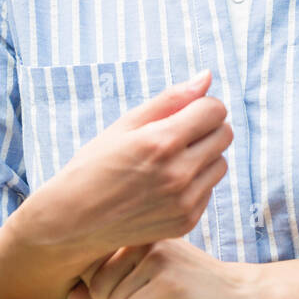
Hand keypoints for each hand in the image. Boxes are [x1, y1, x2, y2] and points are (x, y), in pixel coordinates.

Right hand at [30, 69, 231, 254]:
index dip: (201, 106)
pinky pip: (209, 190)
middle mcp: (178, 174)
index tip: (184, 112)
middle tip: (177, 134)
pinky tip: (165, 185)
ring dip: (204, 156)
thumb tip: (207, 77)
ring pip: (221, 163)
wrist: (73, 221)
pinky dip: (195, 183)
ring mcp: (184, 202)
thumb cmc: (95, 165)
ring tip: (170, 161)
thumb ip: (171, 99)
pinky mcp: (186, 222)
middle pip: (225, 134)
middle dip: (206, 128)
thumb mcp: (126, 124)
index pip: (215, 110)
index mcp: (161, 142)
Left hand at [67, 239, 264, 298]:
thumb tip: (70, 295)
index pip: (90, 260)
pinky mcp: (168, 279)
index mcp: (138, 231)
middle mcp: (145, 236)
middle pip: (95, 283)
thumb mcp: (146, 281)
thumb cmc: (192, 290)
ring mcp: (157, 255)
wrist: (241, 298)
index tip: (128, 290)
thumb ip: (108, 284)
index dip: (100, 286)